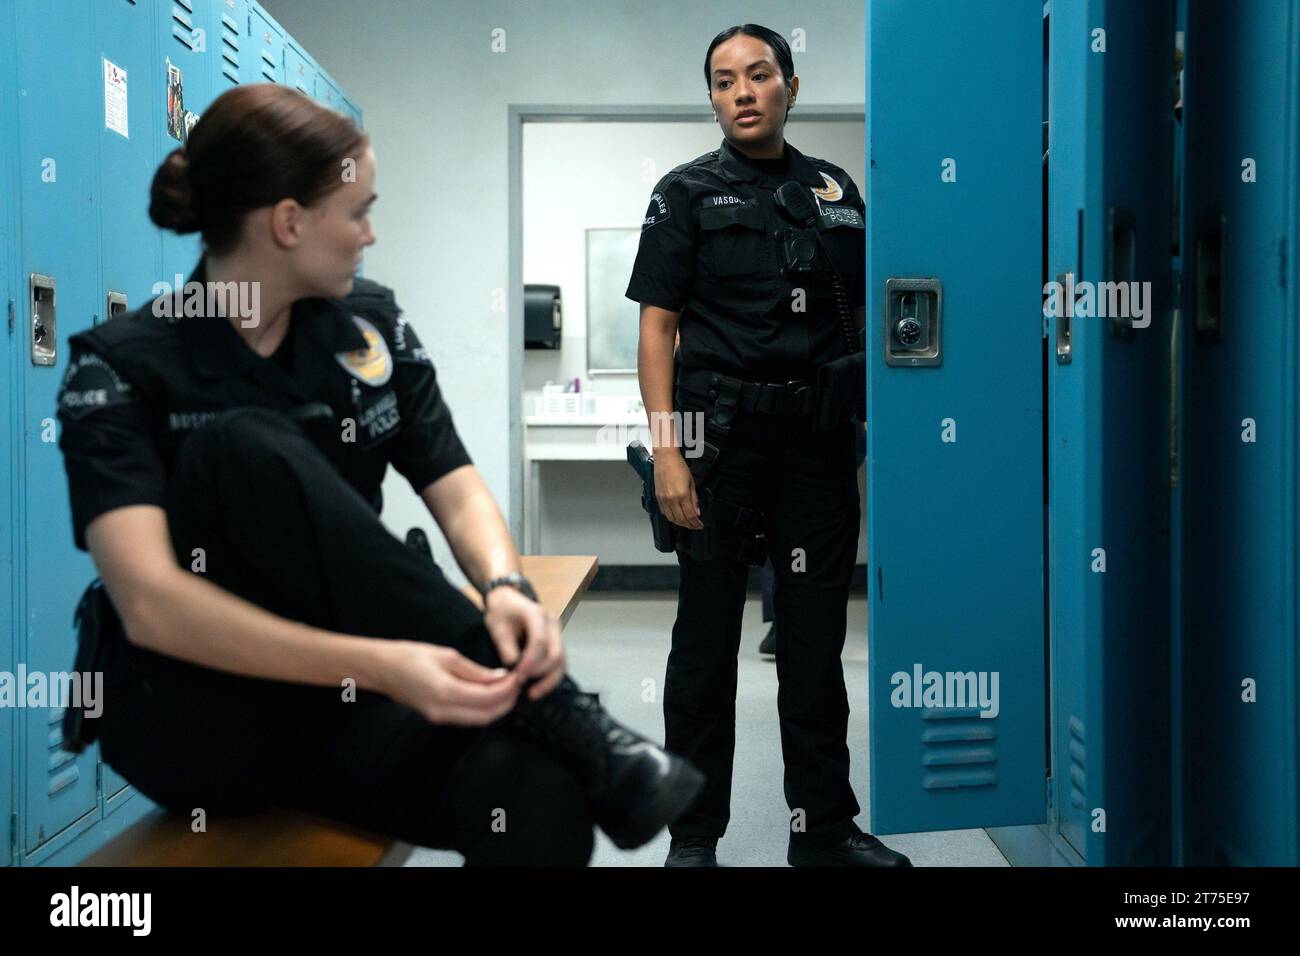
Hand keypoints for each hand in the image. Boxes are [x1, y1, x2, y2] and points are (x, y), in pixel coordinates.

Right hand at [377, 641, 519, 725]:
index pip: (488, 698)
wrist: (380, 669)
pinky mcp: (437, 718)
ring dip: (496, 707)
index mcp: (445, 692)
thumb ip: (475, 671)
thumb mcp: (446, 656)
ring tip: (506, 688)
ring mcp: (438, 718)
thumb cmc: (409, 656)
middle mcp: (443, 711)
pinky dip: (483, 709)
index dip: (507, 689)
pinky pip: (467, 718)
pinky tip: (488, 694)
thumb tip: (500, 677)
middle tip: (517, 684)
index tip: (518, 676)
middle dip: (507, 702)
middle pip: (487, 716)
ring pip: (478, 720)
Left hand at [483, 585, 565, 700]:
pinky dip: (550, 677)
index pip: (540, 641)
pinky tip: (538, 688)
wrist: (508, 600)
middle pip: (556, 653)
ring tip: (533, 694)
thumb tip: (514, 670)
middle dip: (540, 673)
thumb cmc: (501, 611)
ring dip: (549, 680)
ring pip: (562, 661)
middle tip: (521, 684)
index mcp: (537, 614)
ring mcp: (558, 633)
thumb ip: (506, 647)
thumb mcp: (496, 626)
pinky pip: (559, 663)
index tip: (517, 677)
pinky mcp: (557, 642)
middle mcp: (553, 623)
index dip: (530, 662)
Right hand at [653, 447, 702, 528]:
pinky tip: (676, 516)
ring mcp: (663, 499)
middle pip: (681, 519)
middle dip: (689, 525)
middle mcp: (671, 499)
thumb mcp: (691, 482)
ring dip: (680, 523)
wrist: (665, 458)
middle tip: (694, 526)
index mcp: (682, 495)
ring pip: (671, 518)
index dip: (696, 523)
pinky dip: (671, 517)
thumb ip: (694, 499)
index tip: (699, 525)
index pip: (690, 515)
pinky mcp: (658, 497)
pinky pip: (664, 512)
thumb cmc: (678, 466)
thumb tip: (697, 511)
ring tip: (686, 523)